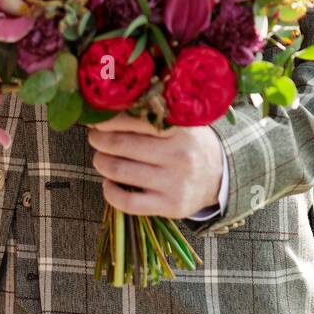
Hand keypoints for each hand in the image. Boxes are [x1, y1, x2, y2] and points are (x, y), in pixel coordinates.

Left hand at [86, 115, 223, 217]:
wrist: (219, 177)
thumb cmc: (190, 145)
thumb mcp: (181, 124)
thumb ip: (154, 115)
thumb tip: (111, 108)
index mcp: (180, 129)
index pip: (135, 119)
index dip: (109, 120)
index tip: (97, 120)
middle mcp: (178, 155)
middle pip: (122, 145)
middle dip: (100, 140)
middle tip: (94, 137)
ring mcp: (174, 182)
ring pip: (120, 172)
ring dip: (101, 163)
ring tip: (100, 158)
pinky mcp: (169, 206)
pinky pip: (128, 203)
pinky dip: (110, 192)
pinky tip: (108, 184)